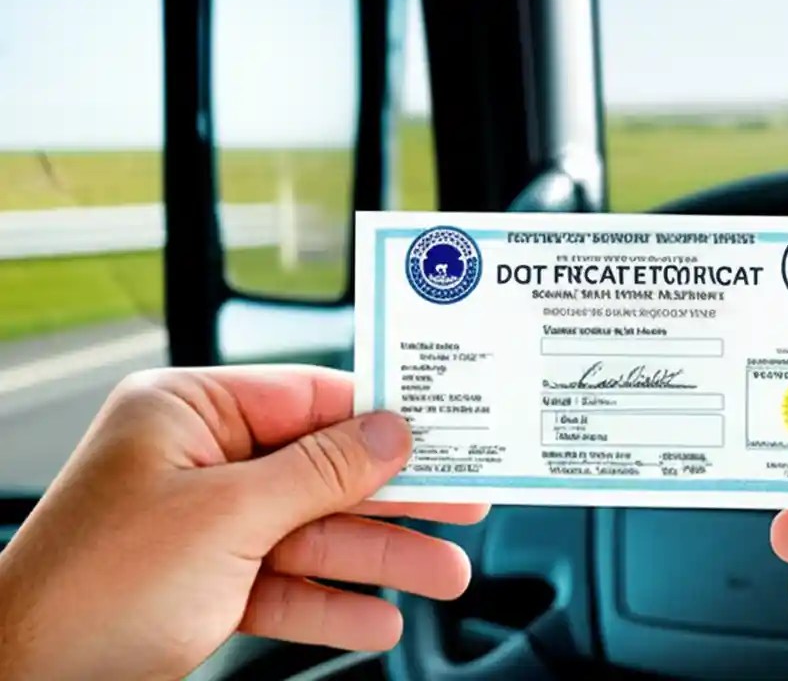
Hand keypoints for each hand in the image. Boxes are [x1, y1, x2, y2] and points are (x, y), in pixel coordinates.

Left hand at [0, 366, 486, 680]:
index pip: (308, 398)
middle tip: (466, 501)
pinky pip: (287, 585)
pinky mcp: (207, 585)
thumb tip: (392, 433)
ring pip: (314, 533)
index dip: (383, 415)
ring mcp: (204, 527)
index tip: (448, 427)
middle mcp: (198, 462)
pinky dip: (331, 605)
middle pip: (322, 470)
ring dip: (379, 558)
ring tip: (445, 573)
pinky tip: (377, 620)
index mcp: (188, 414)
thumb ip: (320, 472)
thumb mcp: (225, 517)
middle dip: (396, 496)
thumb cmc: (90, 588)